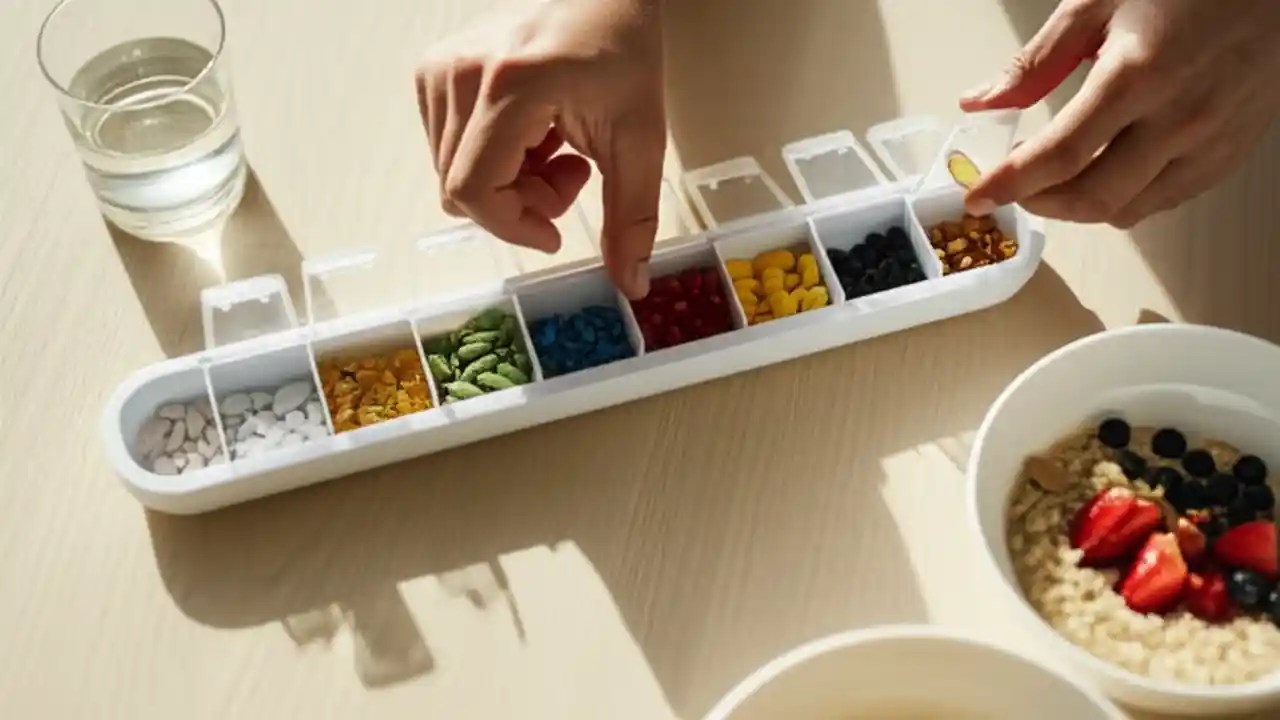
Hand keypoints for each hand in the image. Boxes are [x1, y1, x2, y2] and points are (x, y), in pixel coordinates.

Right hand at [416, 0, 665, 298]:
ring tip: (556, 150)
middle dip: (519, 205)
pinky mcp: (433, 72)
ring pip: (453, 175)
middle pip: (461, 189)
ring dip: (508, 185)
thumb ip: (632, 217)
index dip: (512, 226)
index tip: (555, 231)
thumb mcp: (639, 139)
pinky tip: (533, 136)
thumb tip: (631, 284)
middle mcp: (461, 73)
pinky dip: (492, 161)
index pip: (474, 189)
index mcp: (511, 85)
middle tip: (572, 176)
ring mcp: (440, 70)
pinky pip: (447, 149)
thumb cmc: (621, 49)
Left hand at [960, 0, 1279, 227]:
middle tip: (1017, 186)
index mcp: (1139, 74)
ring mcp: (1211, 142)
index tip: (977, 197)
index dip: (1011, 184)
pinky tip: (1108, 171)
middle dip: (1041, 203)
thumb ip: (1036, 62)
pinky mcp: (1232, 154)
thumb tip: (981, 103)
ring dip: (1080, 206)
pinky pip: (1166, 201)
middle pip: (1093, 197)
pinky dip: (1125, 199)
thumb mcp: (1098, 2)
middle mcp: (1180, 118)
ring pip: (1129, 210)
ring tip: (1057, 179)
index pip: (1062, 154)